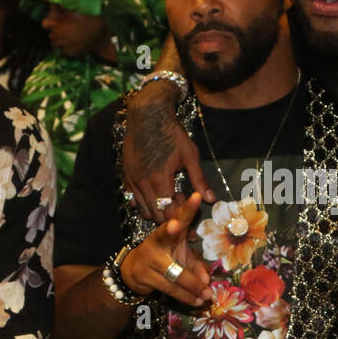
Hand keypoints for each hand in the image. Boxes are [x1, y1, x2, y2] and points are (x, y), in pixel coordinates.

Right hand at [122, 193, 213, 307]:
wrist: (133, 271)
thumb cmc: (164, 259)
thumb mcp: (182, 257)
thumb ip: (197, 267)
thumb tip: (207, 282)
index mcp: (170, 231)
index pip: (180, 215)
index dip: (188, 207)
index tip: (196, 196)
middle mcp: (158, 240)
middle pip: (165, 234)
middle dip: (169, 229)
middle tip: (176, 226)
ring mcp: (150, 258)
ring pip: (174, 272)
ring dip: (193, 286)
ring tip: (207, 294)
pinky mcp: (145, 276)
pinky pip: (169, 288)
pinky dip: (185, 296)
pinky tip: (197, 301)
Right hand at [123, 51, 215, 221]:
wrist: (147, 114)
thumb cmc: (171, 133)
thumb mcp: (190, 156)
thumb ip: (199, 180)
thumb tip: (211, 199)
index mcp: (161, 180)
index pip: (170, 212)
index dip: (181, 221)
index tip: (190, 224)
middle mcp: (144, 184)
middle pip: (156, 214)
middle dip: (169, 219)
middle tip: (181, 215)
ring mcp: (133, 180)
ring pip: (143, 209)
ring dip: (156, 212)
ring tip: (169, 205)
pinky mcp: (126, 175)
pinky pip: (132, 198)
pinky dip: (143, 203)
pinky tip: (154, 198)